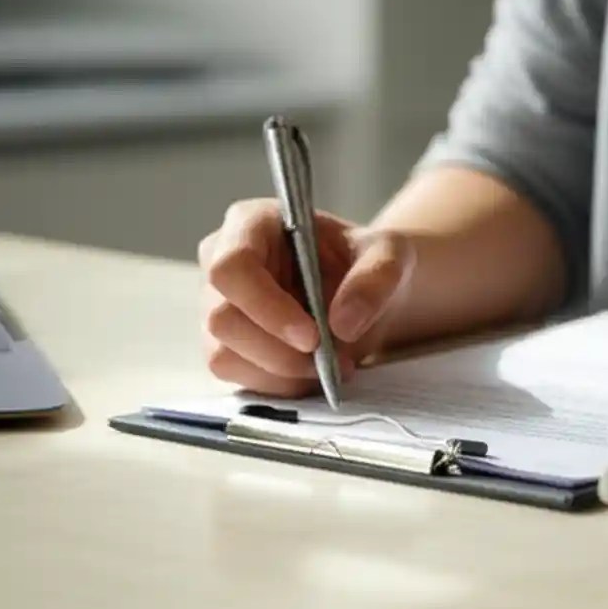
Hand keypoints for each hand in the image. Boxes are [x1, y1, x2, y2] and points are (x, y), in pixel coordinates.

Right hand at [198, 199, 414, 397]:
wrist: (366, 293)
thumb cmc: (368, 263)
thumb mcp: (390, 257)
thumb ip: (375, 279)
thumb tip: (343, 323)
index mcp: (251, 223)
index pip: (232, 266)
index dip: (266, 306)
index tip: (312, 336)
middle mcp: (221, 261)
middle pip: (222, 318)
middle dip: (280, 351)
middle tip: (335, 360)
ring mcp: (217, 305)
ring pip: (224, 355)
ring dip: (283, 373)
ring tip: (333, 366)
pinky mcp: (225, 343)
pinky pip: (237, 376)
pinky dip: (280, 384)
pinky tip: (313, 373)